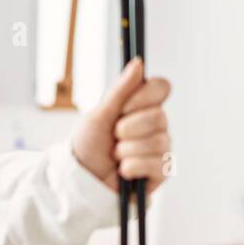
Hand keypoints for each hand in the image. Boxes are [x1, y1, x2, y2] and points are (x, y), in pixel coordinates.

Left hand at [71, 58, 171, 194]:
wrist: (81, 181)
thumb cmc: (87, 147)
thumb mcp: (99, 115)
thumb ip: (120, 91)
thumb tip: (138, 62)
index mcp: (141, 107)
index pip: (162, 87)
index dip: (144, 96)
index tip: (124, 108)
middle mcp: (155, 125)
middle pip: (160, 116)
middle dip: (129, 128)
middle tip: (114, 136)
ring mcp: (160, 148)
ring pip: (159, 141)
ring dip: (128, 150)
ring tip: (115, 156)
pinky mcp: (160, 173)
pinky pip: (159, 164)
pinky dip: (134, 167)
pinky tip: (123, 172)